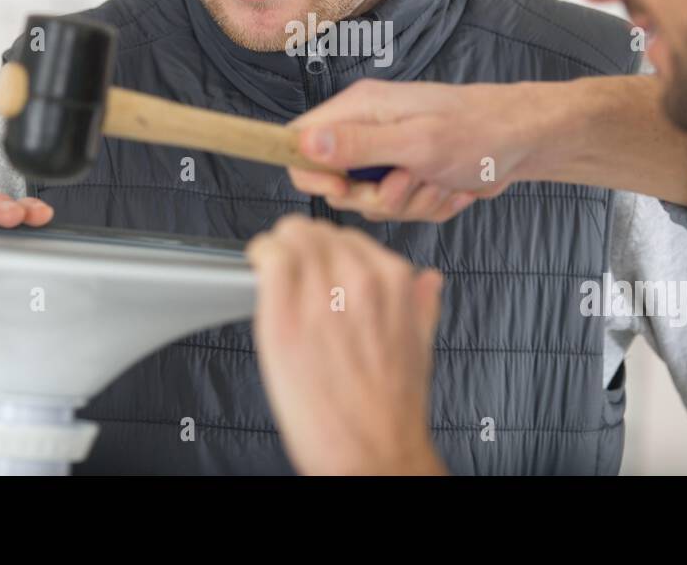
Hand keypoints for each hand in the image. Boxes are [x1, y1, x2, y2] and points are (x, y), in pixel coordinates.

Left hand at [246, 214, 446, 474]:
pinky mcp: (284, 317)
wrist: (374, 455)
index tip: (318, 266)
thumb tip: (428, 281)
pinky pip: (267, 259)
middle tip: (291, 271)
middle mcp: (359, 281)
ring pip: (291, 237)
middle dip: (302, 247)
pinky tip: (258, 270)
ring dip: (278, 250)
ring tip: (272, 271)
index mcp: (394, 283)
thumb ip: (421, 305)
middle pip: (318, 232)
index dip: (328, 252)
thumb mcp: (421, 347)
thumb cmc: (393, 411)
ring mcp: (321, 296)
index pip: (349, 238)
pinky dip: (259, 257)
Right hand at [287, 79, 545, 221]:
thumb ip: (358, 146)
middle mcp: (367, 130)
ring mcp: (386, 155)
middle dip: (376, 197)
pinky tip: (450, 186)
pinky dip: (427, 206)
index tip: (345, 189)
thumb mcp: (417, 142)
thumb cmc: (478, 131)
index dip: (313, 174)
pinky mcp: (406, 176)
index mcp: (360, 109)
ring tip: (439, 180)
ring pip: (370, 203)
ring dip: (410, 203)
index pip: (300, 141)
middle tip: (411, 181)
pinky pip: (399, 210)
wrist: (524, 142)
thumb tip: (305, 143)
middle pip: (335, 185)